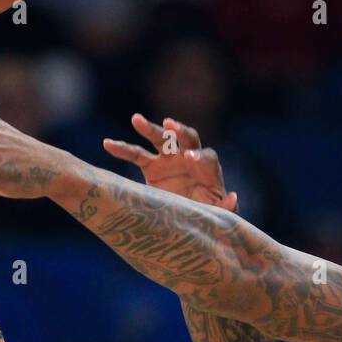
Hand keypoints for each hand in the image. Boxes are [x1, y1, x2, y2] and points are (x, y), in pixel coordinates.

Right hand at [104, 114, 236, 210]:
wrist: (186, 221)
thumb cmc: (206, 216)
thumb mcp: (217, 216)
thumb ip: (226, 208)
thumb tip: (233, 196)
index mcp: (208, 170)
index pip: (207, 157)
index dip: (199, 156)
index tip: (189, 159)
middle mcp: (190, 158)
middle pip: (187, 138)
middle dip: (179, 131)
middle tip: (169, 126)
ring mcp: (170, 160)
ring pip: (161, 139)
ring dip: (150, 128)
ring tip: (136, 120)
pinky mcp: (152, 167)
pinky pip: (136, 154)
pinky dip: (122, 148)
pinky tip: (107, 144)